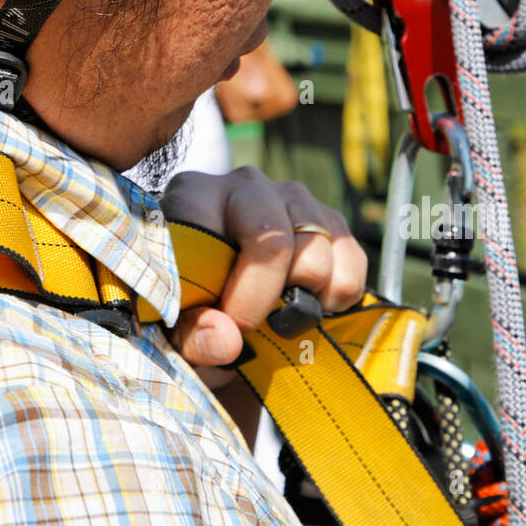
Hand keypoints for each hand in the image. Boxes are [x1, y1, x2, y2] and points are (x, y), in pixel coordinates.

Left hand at [161, 166, 365, 389]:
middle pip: (273, 240)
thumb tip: (228, 340)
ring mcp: (291, 195)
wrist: (219, 297)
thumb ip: (191, 336)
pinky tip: (309, 303)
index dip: (234, 294)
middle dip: (266, 298)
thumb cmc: (187, 307)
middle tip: (253, 329)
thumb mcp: (174, 328)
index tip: (231, 327)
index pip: (219, 237)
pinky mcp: (328, 216)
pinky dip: (338, 295)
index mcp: (194, 195)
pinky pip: (350, 259)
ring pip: (316, 253)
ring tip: (275, 315)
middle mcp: (245, 185)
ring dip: (303, 299)